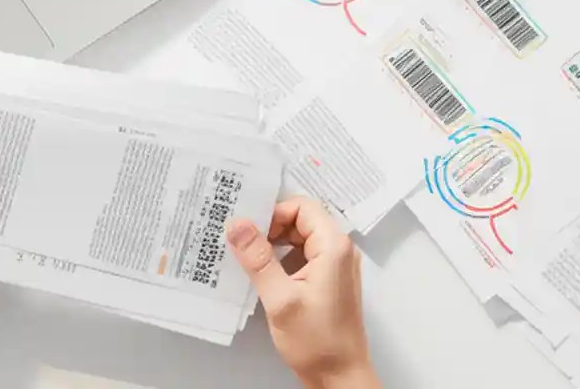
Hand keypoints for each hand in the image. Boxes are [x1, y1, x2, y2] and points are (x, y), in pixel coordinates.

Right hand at [227, 198, 379, 388]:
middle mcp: (339, 251)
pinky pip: (304, 256)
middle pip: (301, 220)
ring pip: (301, 238)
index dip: (272, 214)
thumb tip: (239, 226)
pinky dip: (283, 260)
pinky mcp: (329, 280)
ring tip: (250, 260)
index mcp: (333, 248)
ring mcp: (336, 266)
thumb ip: (258, 259)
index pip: (301, 206)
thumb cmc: (319, 344)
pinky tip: (265, 276)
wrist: (340, 376)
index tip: (249, 229)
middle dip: (270, 228)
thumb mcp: (280, 299)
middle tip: (243, 243)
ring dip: (275, 245)